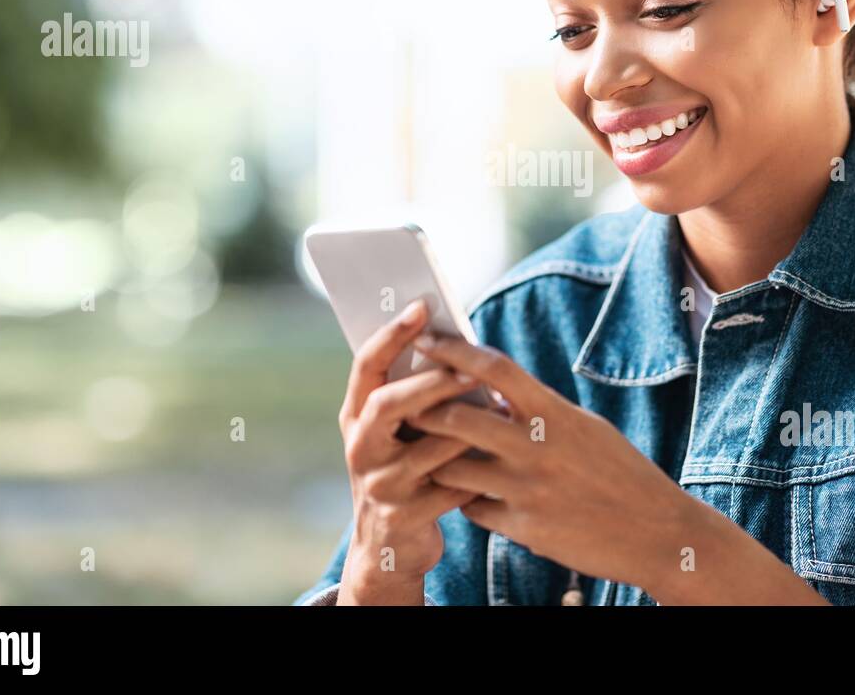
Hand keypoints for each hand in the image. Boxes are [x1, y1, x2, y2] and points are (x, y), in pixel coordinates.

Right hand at [335, 299, 481, 603]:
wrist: (389, 547)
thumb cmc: (406, 468)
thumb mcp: (398, 431)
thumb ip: (415, 393)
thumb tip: (457, 340)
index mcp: (355, 415)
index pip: (366, 365)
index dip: (392, 334)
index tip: (421, 307)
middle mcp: (360, 447)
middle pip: (389, 403)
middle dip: (432, 383)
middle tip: (472, 370)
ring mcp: (379, 484)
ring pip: (430, 446)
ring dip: (468, 430)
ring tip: (499, 414)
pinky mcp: (404, 517)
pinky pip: (453, 486)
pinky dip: (479, 473)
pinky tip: (498, 465)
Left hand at [403, 334, 693, 591]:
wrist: (657, 532)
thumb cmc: (619, 471)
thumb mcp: (583, 428)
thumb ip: (539, 409)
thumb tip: (494, 389)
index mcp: (554, 413)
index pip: (493, 368)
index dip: (453, 351)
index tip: (425, 341)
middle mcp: (537, 447)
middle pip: (457, 417)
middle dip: (422, 409)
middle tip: (402, 403)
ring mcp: (527, 490)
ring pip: (452, 468)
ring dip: (434, 460)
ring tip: (423, 454)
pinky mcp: (523, 529)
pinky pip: (474, 509)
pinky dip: (466, 500)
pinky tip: (467, 497)